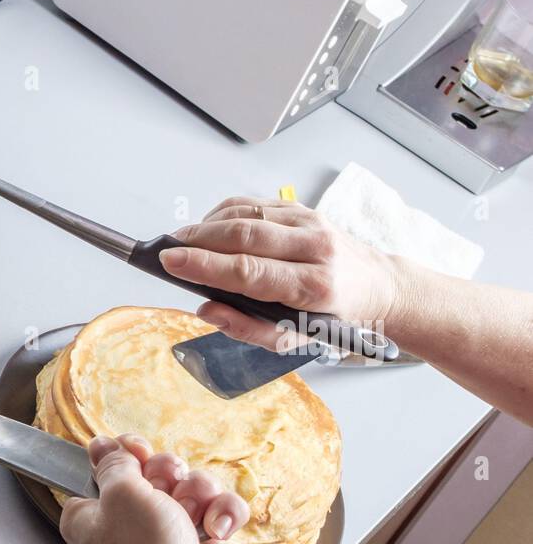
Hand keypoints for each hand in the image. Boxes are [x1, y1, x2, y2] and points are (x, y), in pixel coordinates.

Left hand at [60, 435, 250, 543]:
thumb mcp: (120, 495)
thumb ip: (114, 464)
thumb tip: (102, 446)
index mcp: (92, 515)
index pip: (102, 468)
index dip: (122, 456)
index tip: (134, 452)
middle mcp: (127, 524)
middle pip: (151, 471)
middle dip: (167, 472)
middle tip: (164, 487)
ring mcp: (166, 534)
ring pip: (189, 486)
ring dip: (197, 492)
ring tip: (191, 514)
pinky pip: (217, 509)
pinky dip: (221, 514)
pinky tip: (214, 529)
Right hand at [158, 196, 402, 347]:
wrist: (375, 287)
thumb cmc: (330, 318)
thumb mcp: (291, 339)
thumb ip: (247, 328)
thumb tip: (207, 309)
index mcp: (313, 286)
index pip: (248, 270)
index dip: (205, 265)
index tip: (171, 261)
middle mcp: (315, 248)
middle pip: (245, 234)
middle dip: (199, 240)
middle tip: (168, 249)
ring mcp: (311, 223)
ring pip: (247, 213)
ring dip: (208, 225)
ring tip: (183, 242)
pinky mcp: (303, 208)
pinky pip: (255, 204)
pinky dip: (224, 215)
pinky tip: (209, 231)